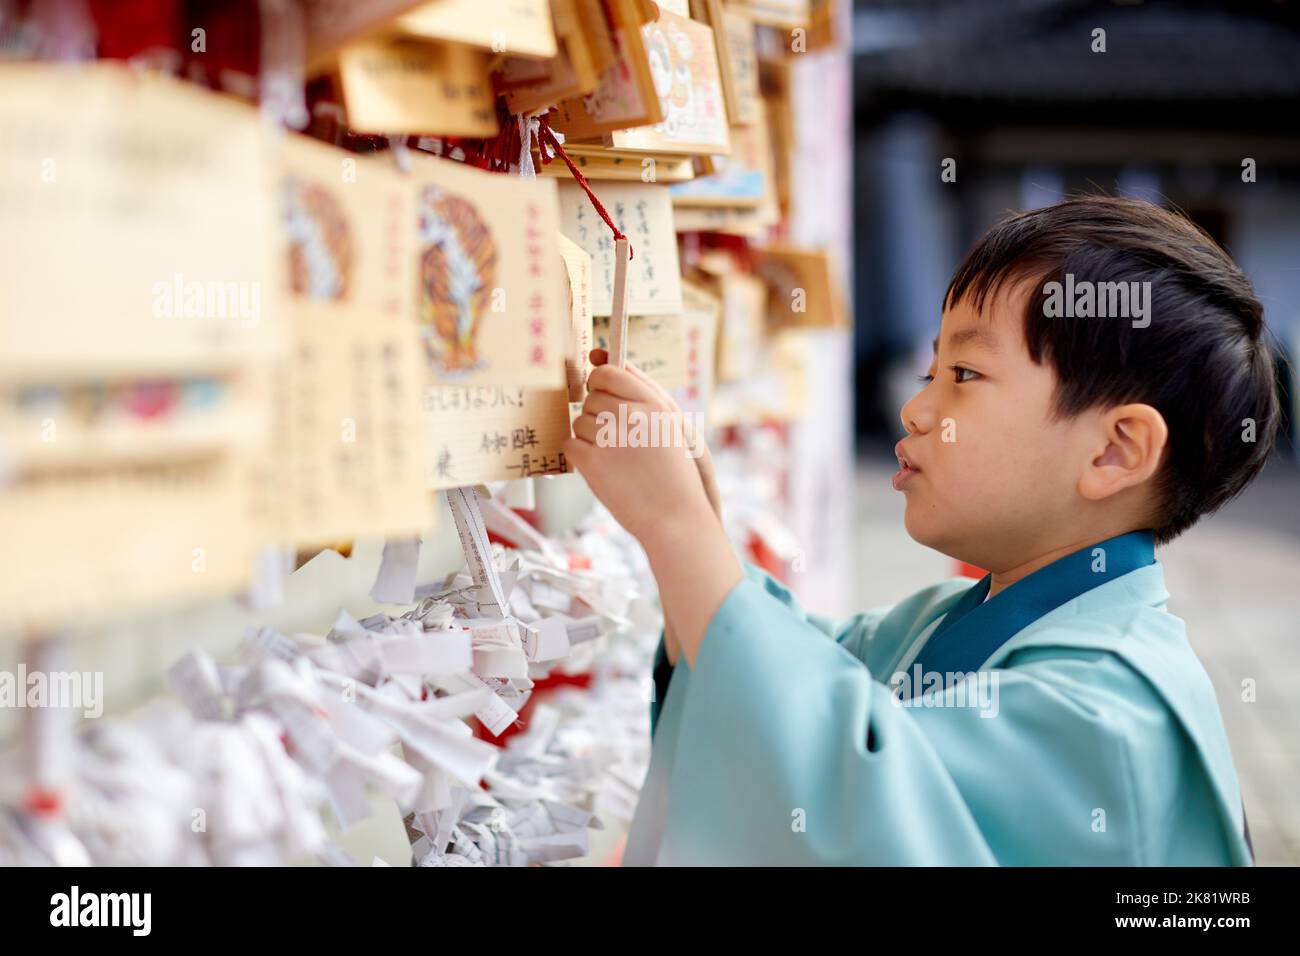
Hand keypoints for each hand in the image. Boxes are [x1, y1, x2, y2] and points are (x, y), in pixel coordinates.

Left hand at [565, 349, 716, 546]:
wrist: (676, 517)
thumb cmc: (672, 473)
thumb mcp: (669, 426)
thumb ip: (639, 392)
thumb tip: (601, 357)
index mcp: (654, 404)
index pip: (609, 372)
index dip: (599, 382)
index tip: (602, 395)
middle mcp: (632, 416)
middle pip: (590, 398)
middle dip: (596, 416)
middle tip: (616, 439)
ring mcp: (611, 438)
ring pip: (579, 422)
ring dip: (589, 438)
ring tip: (615, 459)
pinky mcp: (594, 463)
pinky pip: (570, 444)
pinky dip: (580, 457)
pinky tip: (602, 469)